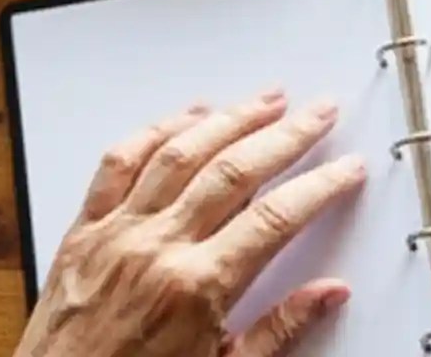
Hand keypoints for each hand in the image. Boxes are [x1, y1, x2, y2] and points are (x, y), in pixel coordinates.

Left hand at [15, 91, 365, 356]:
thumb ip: (280, 330)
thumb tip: (330, 293)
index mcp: (197, 288)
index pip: (277, 217)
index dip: (320, 185)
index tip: (347, 168)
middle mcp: (156, 248)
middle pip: (236, 170)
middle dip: (287, 134)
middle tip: (320, 112)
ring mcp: (116, 232)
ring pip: (181, 152)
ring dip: (230, 118)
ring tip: (267, 99)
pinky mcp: (83, 230)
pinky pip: (120, 162)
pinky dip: (156, 130)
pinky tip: (187, 116)